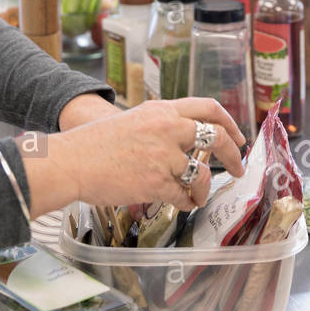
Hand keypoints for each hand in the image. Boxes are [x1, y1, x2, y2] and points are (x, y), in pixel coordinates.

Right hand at [25, 98, 247, 216]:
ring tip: (199, 196)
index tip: (238, 136)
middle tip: (238, 168)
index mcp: (161, 110)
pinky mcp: (156, 182)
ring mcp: (163, 156)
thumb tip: (184, 138)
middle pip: (217, 138)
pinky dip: (186, 203)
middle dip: (233, 156)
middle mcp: (167, 128)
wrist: (71, 161)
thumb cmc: (94, 145)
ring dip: (206, 189)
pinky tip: (181, 203)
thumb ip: (160, 125)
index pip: (207, 107)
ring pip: (202, 174)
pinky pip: (184, 196)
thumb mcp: (133, 120)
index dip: (229, 122)